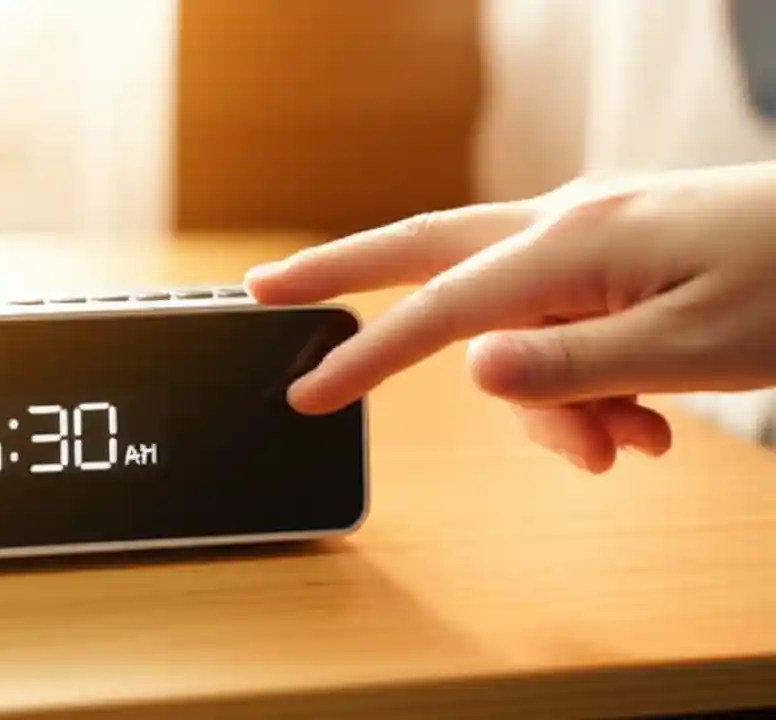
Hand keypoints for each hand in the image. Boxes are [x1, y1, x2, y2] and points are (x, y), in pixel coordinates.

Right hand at [244, 163, 775, 472]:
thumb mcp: (689, 348)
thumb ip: (572, 363)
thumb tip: (469, 371)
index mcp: (572, 245)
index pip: (440, 311)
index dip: (366, 358)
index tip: (307, 393)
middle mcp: (563, 225)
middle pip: (422, 250)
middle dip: (341, 271)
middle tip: (266, 289)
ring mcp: (582, 234)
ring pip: (498, 315)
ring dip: (540, 398)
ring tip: (626, 443)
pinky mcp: (604, 254)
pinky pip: (549, 321)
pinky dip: (575, 382)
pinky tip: (640, 417)